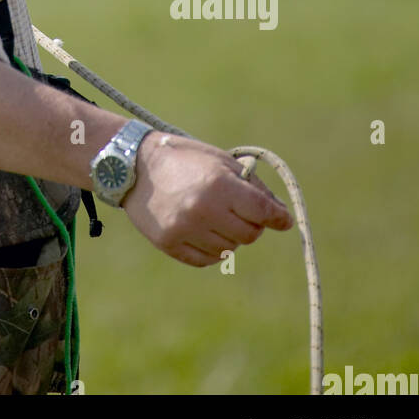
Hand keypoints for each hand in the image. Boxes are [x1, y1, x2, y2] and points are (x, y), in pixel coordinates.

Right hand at [120, 131, 293, 266]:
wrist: (135, 166)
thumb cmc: (184, 158)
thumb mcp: (219, 160)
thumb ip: (251, 185)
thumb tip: (280, 214)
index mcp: (218, 183)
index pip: (262, 211)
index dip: (278, 217)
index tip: (284, 221)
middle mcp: (203, 209)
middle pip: (249, 234)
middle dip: (251, 225)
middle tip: (241, 213)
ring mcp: (185, 229)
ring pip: (229, 249)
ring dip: (230, 236)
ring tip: (215, 217)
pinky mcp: (169, 243)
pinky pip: (206, 260)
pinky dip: (212, 250)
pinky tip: (203, 231)